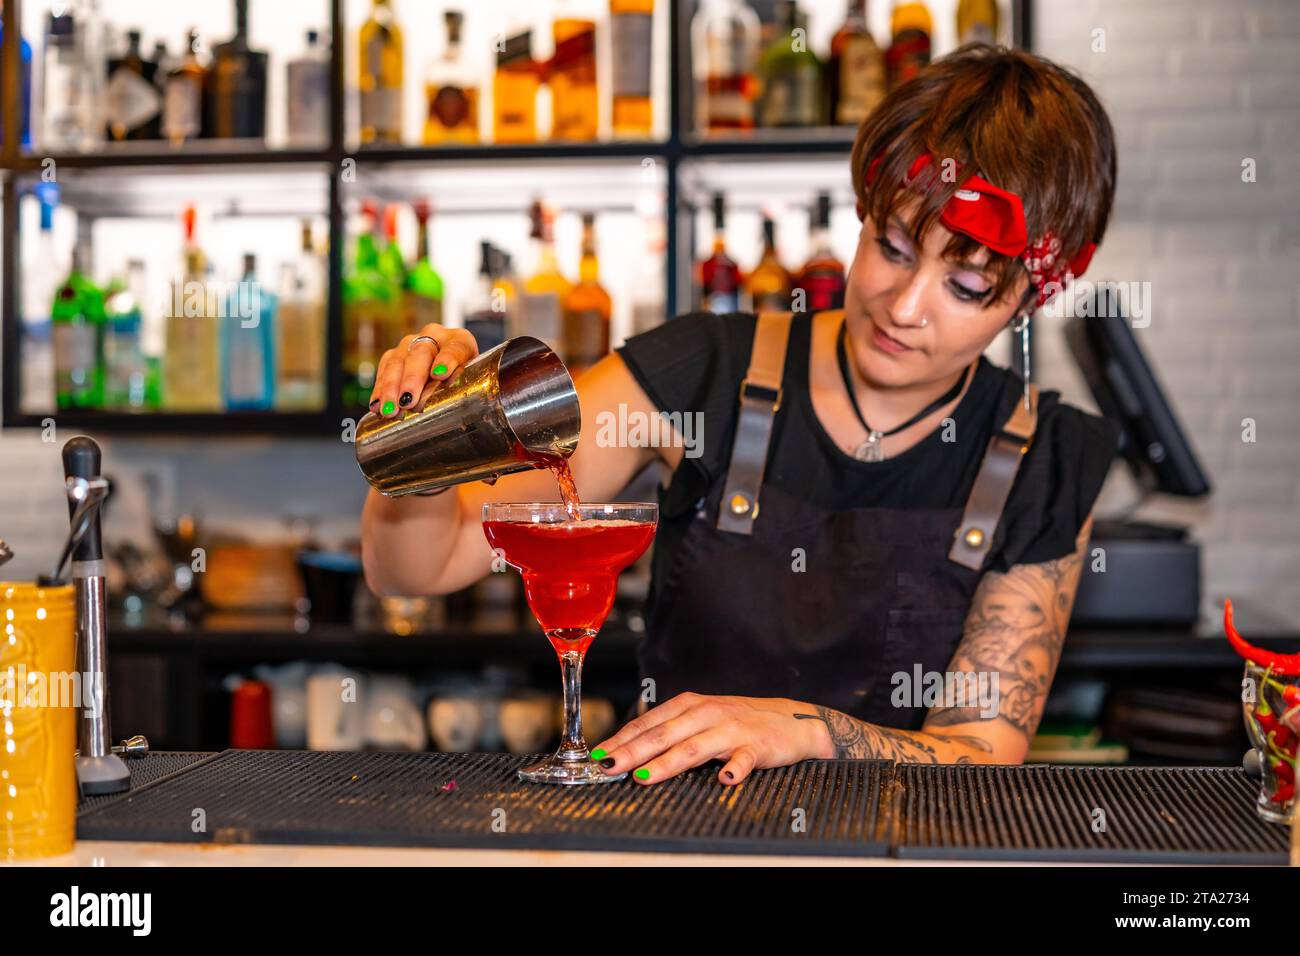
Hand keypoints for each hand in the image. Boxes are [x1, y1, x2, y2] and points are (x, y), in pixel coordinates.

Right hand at [369, 324, 479, 416]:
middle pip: (421, 354)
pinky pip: (384, 369)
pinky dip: (380, 389)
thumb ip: (464, 388)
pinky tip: (376, 406)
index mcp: (459, 340)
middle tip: (408, 401)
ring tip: (390, 410)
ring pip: (398, 361)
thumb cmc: (465, 379)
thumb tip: (448, 407)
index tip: (440, 374)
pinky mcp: (395, 354)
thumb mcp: (471, 382)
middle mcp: (434, 337)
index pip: (455, 348)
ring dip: (391, 388)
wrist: (451, 373)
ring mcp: (411, 343)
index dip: (447, 361)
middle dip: (412, 379)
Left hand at [590, 693, 827, 785]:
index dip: (621, 740)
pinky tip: (725, 778)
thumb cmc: (738, 723)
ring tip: (646, 776)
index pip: (647, 724)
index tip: (597, 757)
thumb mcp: (701, 720)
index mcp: (689, 706)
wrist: (791, 721)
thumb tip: (629, 753)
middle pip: (663, 734)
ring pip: (695, 747)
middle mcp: (706, 713)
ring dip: (668, 762)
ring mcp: (732, 729)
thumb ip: (670, 733)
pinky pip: (744, 758)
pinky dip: (734, 767)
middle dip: (633, 752)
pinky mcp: (758, 745)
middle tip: (609, 768)